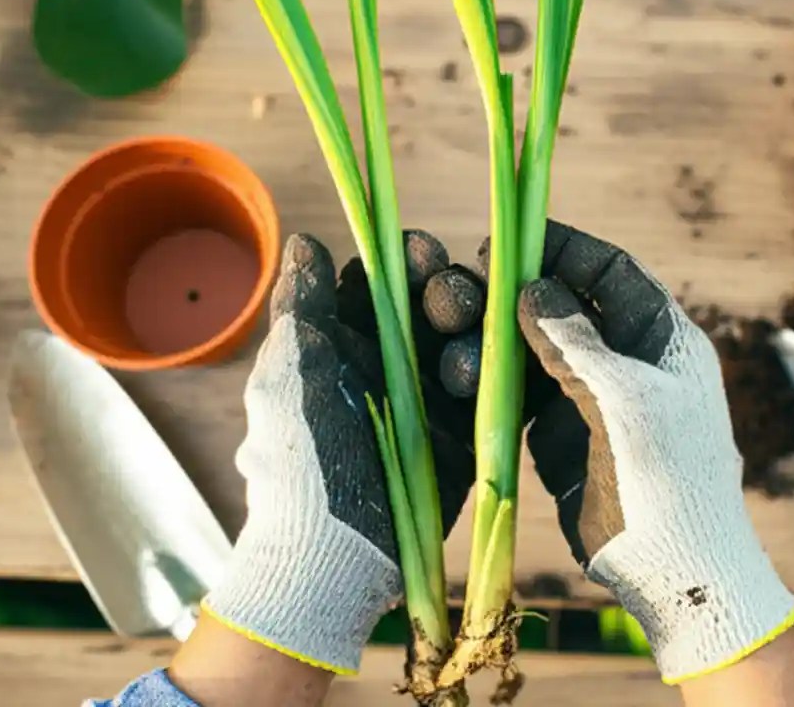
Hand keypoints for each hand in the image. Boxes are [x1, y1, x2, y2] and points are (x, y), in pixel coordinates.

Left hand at [200, 231, 474, 674]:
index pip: (380, 284)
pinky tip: (497, 368)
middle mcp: (387, 366)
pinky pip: (493, 391)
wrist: (331, 550)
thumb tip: (303, 242)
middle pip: (430, 307)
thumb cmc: (298, 457)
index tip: (420, 253)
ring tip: (457, 364)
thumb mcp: (289, 370)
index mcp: (341, 344)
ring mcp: (428, 401)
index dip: (403, 263)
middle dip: (446, 292)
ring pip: (465, 342)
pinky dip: (503, 374)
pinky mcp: (463, 438)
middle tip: (449, 299)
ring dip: (470, 336)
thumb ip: (301, 304)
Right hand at [424, 221, 793, 684]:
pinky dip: (496, 388)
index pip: (612, 273)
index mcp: (663, 339)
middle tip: (467, 288)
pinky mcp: (568, 438)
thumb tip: (533, 288)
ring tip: (455, 340)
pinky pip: (526, 398)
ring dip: (498, 345)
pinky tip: (460, 379)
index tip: (512, 240)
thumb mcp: (624, 397)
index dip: (566, 250)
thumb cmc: (666, 473)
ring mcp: (597, 400)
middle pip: (568, 309)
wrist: (674, 567)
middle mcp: (629, 362)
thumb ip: (576, 342)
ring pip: (539, 354)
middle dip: (519, 296)